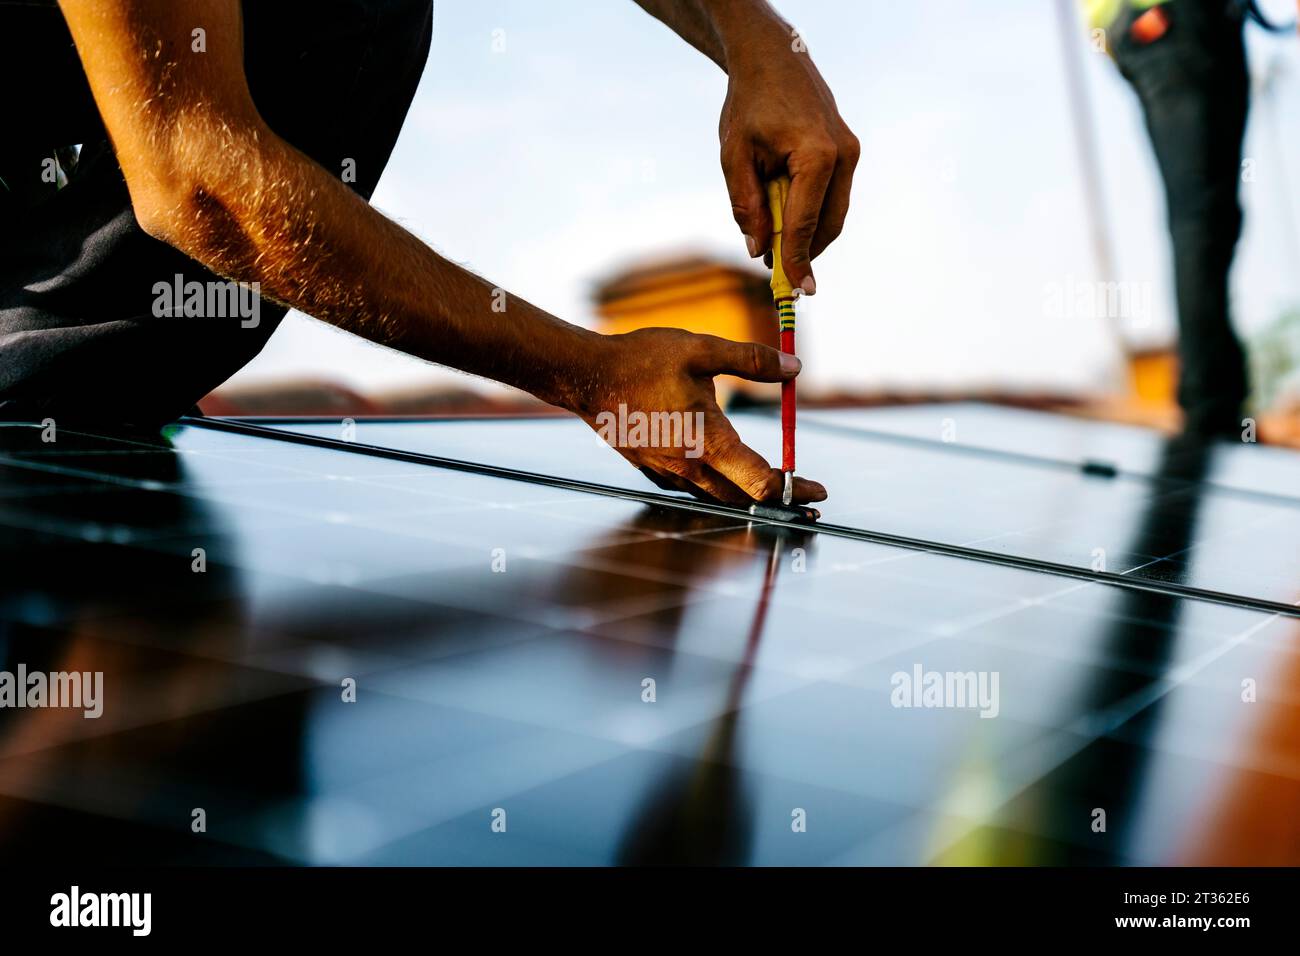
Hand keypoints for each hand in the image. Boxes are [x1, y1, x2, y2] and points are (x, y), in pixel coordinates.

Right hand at [570, 328, 826, 505]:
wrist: (586, 376)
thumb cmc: (641, 360)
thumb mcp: (701, 350)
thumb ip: (751, 360)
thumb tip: (795, 369)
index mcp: (707, 442)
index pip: (761, 482)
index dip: (794, 489)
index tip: (817, 489)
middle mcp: (689, 468)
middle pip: (745, 498)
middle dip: (780, 498)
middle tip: (807, 493)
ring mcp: (668, 474)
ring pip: (719, 498)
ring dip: (749, 495)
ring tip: (775, 487)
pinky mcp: (653, 471)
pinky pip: (695, 490)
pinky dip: (719, 489)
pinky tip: (727, 474)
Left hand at [718, 25, 858, 294]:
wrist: (772, 59)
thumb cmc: (749, 104)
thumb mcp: (735, 157)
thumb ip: (747, 206)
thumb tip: (758, 250)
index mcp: (816, 155)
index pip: (805, 222)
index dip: (796, 261)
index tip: (794, 292)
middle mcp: (843, 155)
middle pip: (828, 225)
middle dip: (805, 254)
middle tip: (780, 279)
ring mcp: (850, 153)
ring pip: (834, 214)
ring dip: (808, 235)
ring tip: (775, 245)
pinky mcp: (848, 152)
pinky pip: (832, 197)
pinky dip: (812, 214)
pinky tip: (785, 217)